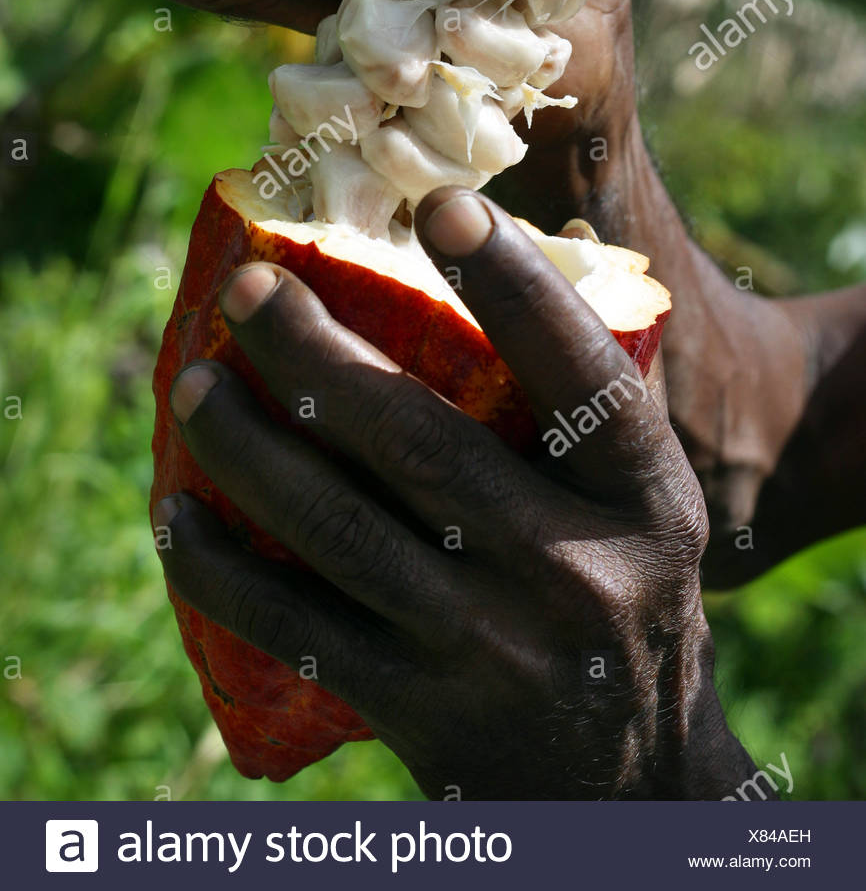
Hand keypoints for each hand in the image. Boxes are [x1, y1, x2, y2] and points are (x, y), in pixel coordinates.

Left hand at [155, 189, 756, 798]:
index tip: (441, 206)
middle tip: (249, 288)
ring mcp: (488, 648)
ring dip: (245, 443)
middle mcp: (572, 572)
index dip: (511, 284)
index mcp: (644, 501)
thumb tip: (507, 262)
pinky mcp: (419, 711)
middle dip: (313, 350)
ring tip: (193, 381)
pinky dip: (221, 567)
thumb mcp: (647, 508)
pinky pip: (296, 626)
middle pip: (415, 441)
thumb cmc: (628, 600)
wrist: (634, 787)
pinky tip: (177, 514)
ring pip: (335, 525)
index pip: (577, 374)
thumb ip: (586, 410)